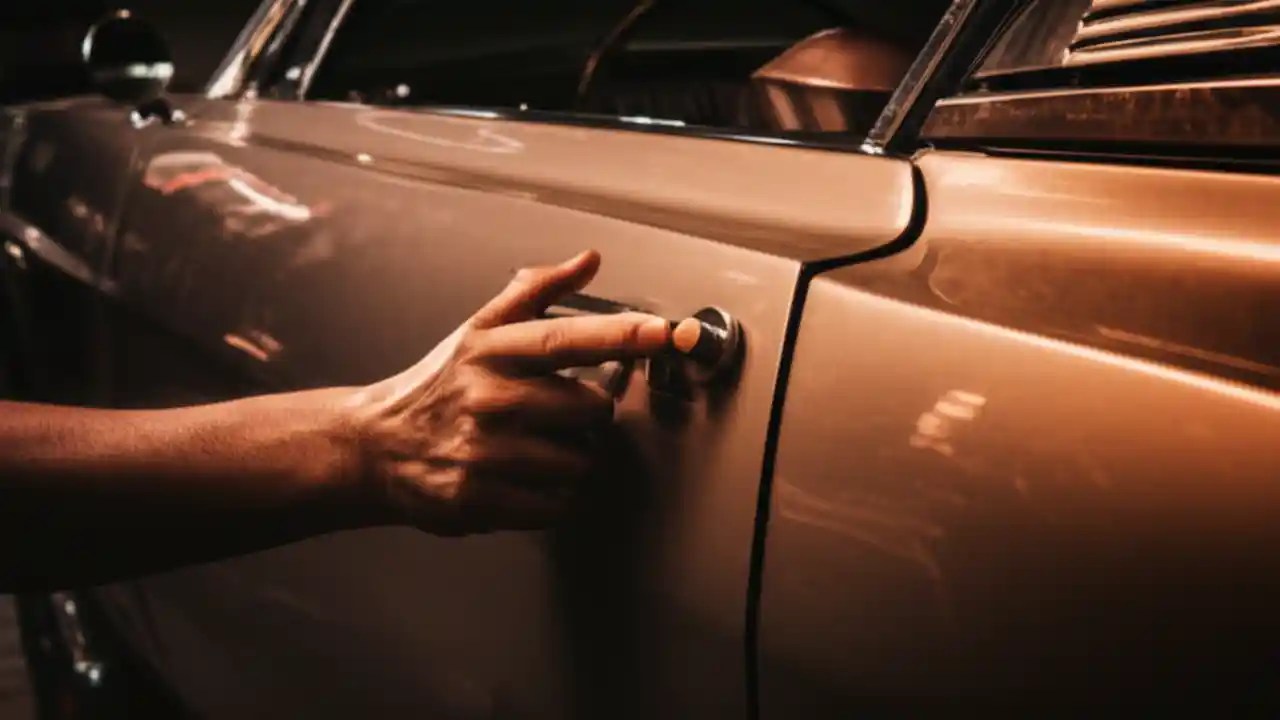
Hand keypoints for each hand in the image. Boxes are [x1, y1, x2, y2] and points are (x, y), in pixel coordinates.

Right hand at [346, 251, 668, 533]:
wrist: (374, 445)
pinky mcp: (481, 500)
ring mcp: (485, 452)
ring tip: (533, 448)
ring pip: (580, 461)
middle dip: (587, 414)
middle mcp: (490, 399)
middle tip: (554, 414)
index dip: (620, 335)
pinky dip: (553, 498)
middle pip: (592, 409)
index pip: (567, 338)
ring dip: (571, 459)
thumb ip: (536, 292)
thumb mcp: (480, 330)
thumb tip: (588, 259)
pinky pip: (557, 505)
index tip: (661, 332)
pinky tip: (525, 480)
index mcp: (492, 352)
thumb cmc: (438, 385)